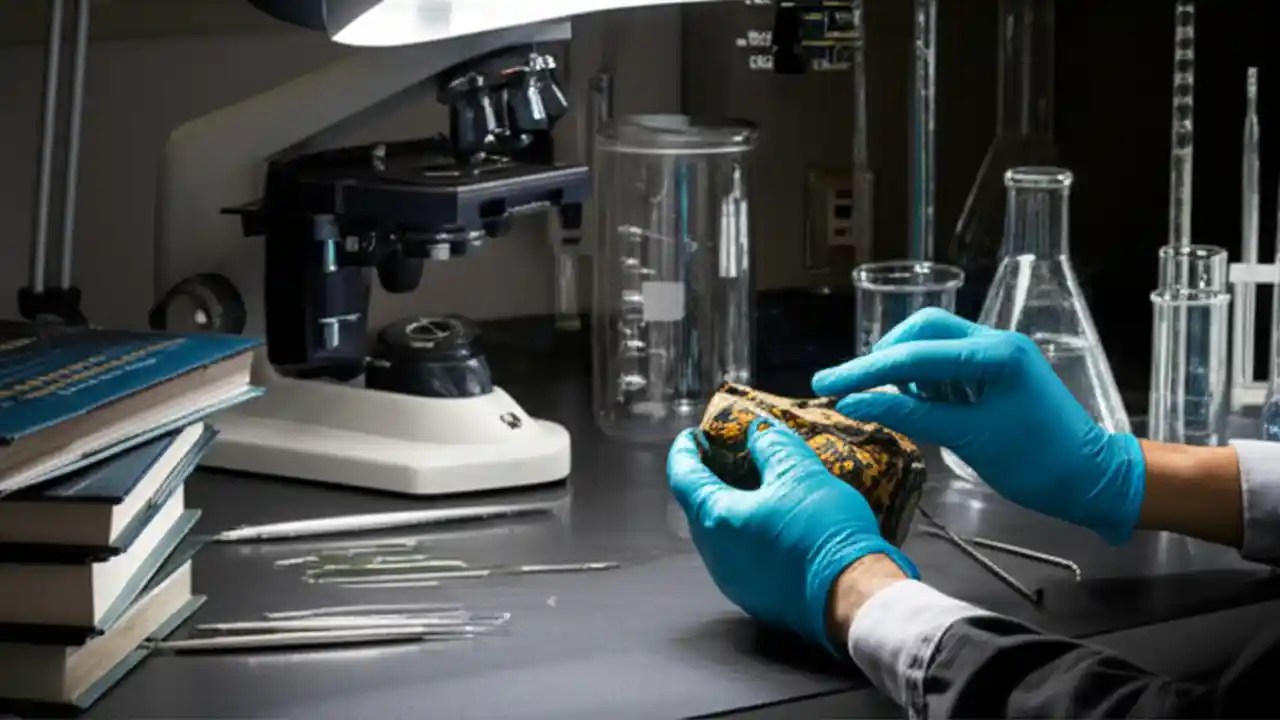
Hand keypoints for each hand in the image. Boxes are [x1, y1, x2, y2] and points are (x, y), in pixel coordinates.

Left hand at [667, 421, 915, 655]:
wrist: (853, 595)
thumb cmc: (823, 534)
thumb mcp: (801, 473)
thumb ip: (773, 445)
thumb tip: (758, 432)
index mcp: (718, 518)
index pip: (682, 476)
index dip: (684, 450)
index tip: (691, 436)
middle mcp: (716, 553)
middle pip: (699, 506)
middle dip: (708, 478)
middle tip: (725, 456)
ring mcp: (733, 579)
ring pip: (720, 534)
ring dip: (730, 507)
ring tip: (753, 487)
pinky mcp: (754, 597)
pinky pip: (740, 556)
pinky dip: (747, 533)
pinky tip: (772, 522)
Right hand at [812, 308, 1145, 543]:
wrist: (1091, 478)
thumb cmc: (1038, 463)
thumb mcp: (967, 439)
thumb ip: (909, 417)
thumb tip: (854, 405)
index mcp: (993, 354)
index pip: (913, 355)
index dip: (864, 370)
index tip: (826, 383)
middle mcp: (995, 341)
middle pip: (922, 330)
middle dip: (884, 357)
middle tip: (853, 387)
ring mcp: (998, 353)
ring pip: (933, 343)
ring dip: (906, 369)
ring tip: (896, 404)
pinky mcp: (997, 369)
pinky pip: (949, 362)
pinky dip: (925, 380)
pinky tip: (921, 406)